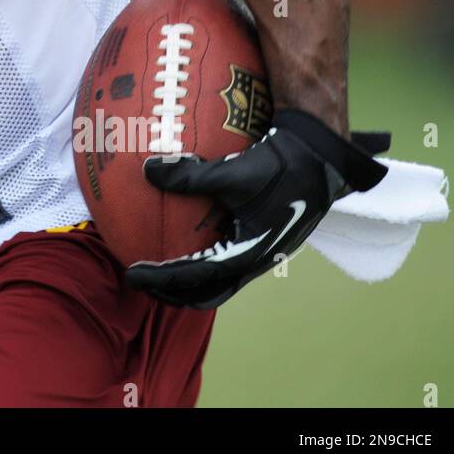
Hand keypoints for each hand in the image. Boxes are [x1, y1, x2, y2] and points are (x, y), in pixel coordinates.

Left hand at [124, 108, 389, 308]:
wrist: (319, 160)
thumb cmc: (278, 168)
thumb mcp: (232, 173)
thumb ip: (190, 176)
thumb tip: (148, 170)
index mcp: (249, 255)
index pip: (197, 277)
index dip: (162, 279)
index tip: (134, 274)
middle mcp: (255, 262)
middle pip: (207, 293)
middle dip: (173, 293)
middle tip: (142, 281)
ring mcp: (259, 254)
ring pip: (217, 282)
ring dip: (188, 282)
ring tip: (158, 270)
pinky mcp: (260, 241)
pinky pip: (226, 260)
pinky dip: (202, 262)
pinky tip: (184, 241)